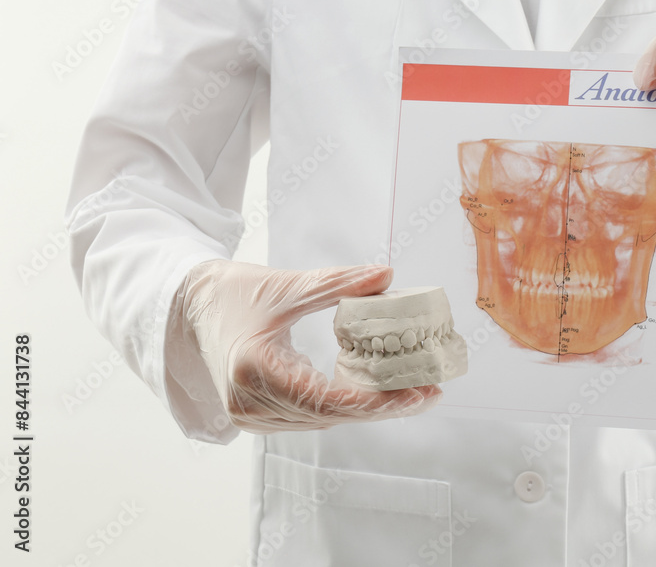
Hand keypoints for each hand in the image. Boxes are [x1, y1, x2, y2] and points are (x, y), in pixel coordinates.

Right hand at [175, 259, 440, 432]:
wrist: (187, 309)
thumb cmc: (231, 294)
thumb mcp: (286, 285)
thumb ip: (337, 283)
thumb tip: (386, 275)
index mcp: (253, 371)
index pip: (327, 399)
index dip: (377, 401)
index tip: (417, 392)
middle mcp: (249, 403)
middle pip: (331, 415)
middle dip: (383, 406)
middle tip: (428, 391)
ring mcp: (250, 415)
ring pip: (323, 420)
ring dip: (368, 409)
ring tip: (412, 390)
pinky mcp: (256, 415)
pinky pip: (311, 415)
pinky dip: (344, 405)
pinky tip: (376, 392)